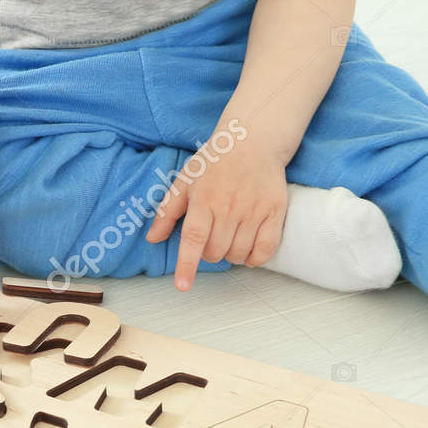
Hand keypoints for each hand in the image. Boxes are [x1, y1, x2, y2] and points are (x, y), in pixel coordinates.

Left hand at [145, 137, 289, 290]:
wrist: (253, 141)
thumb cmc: (215, 162)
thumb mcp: (184, 181)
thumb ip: (167, 212)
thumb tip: (152, 239)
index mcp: (203, 200)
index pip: (193, 239)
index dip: (186, 266)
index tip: (183, 286)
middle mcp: (229, 207)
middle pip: (215, 252)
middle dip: (209, 253)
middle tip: (212, 236)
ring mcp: (254, 210)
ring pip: (238, 254)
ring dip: (231, 255)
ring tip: (229, 238)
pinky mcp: (275, 212)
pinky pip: (265, 250)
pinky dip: (255, 258)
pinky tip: (249, 249)